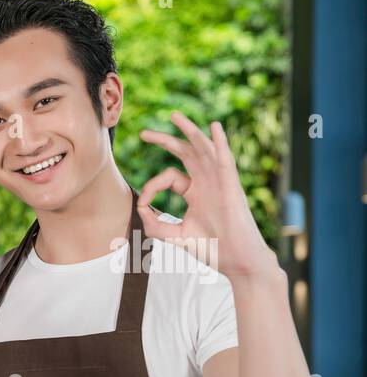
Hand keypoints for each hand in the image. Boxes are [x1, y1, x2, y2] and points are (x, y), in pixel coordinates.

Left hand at [137, 112, 281, 284]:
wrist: (236, 260)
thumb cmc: (211, 249)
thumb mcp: (175, 236)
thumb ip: (155, 224)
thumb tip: (140, 207)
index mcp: (194, 192)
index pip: (168, 178)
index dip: (150, 187)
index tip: (143, 203)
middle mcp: (206, 182)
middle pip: (185, 153)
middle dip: (165, 141)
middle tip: (144, 133)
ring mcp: (219, 182)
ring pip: (203, 149)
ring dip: (189, 131)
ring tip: (173, 116)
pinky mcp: (231, 186)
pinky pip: (225, 160)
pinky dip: (220, 142)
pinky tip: (214, 127)